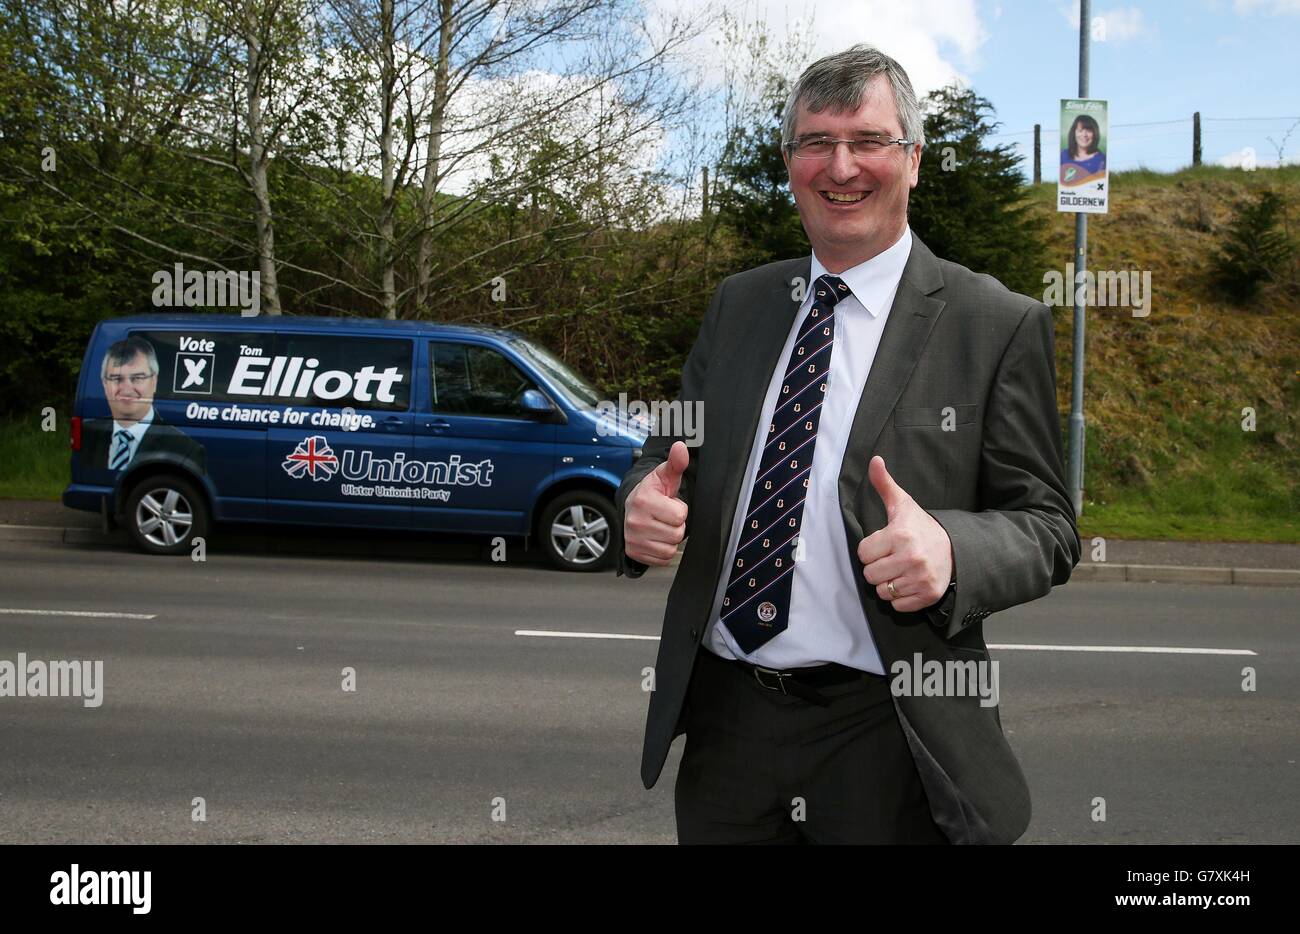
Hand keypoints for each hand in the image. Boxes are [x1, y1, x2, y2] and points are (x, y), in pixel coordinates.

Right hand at [624, 441, 689, 565]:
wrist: (631, 507)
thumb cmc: (651, 492)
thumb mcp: (664, 476)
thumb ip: (675, 463)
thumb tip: (680, 447)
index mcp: (643, 500)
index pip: (680, 516)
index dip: (679, 510)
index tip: (669, 504)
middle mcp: (635, 521)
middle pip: (676, 534)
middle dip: (675, 526)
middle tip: (665, 516)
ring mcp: (633, 539)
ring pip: (670, 549)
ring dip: (670, 539)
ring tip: (661, 526)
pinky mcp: (634, 553)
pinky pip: (662, 559)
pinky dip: (663, 551)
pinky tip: (656, 537)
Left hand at [857, 455, 953, 612]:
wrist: (956, 549)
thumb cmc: (922, 527)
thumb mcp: (903, 505)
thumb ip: (884, 484)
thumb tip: (874, 460)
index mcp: (900, 535)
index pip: (863, 553)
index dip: (871, 549)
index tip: (884, 544)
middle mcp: (911, 558)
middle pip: (870, 575)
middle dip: (877, 567)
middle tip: (892, 559)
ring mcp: (920, 578)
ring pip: (882, 592)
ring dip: (888, 584)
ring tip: (901, 570)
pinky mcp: (928, 595)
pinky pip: (897, 605)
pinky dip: (900, 598)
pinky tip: (909, 582)